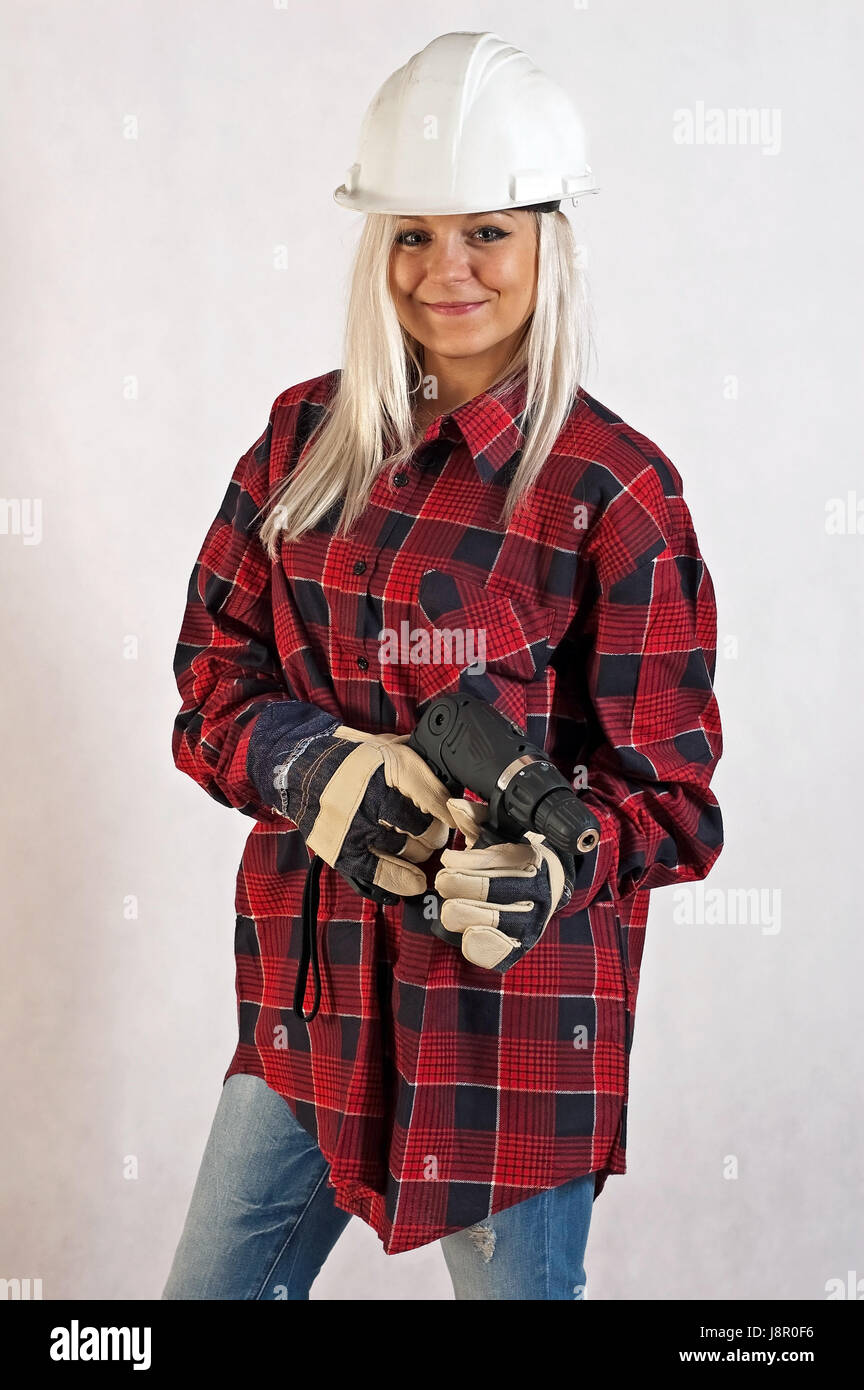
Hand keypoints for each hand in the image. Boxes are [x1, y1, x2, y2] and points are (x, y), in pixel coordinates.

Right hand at [273, 725, 455, 896]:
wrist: (300, 769)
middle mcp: (374, 797)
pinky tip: (415, 882)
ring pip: (409, 851)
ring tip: (416, 846)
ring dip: (418, 852)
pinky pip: (381, 873)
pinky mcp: (343, 850)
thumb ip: (416, 762)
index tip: (453, 818)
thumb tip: (449, 782)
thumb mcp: (386, 746)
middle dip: (435, 833)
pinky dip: (401, 881)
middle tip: (432, 832)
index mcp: (390, 765)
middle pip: (426, 830)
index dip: (451, 813)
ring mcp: (358, 827)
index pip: (437, 800)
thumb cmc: (350, 760)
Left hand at [433, 796, 573, 969]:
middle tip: (446, 879)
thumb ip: (476, 819)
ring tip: (455, 902)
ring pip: (479, 922)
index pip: (491, 861)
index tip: (450, 859)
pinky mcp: (518, 950)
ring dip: (456, 911)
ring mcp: (530, 925)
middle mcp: (537, 894)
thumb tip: (454, 806)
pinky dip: (473, 943)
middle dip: (453, 882)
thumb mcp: (499, 834)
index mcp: (534, 861)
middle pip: (482, 890)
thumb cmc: (514, 859)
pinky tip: (468, 930)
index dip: (462, 860)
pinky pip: (489, 955)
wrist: (547, 889)